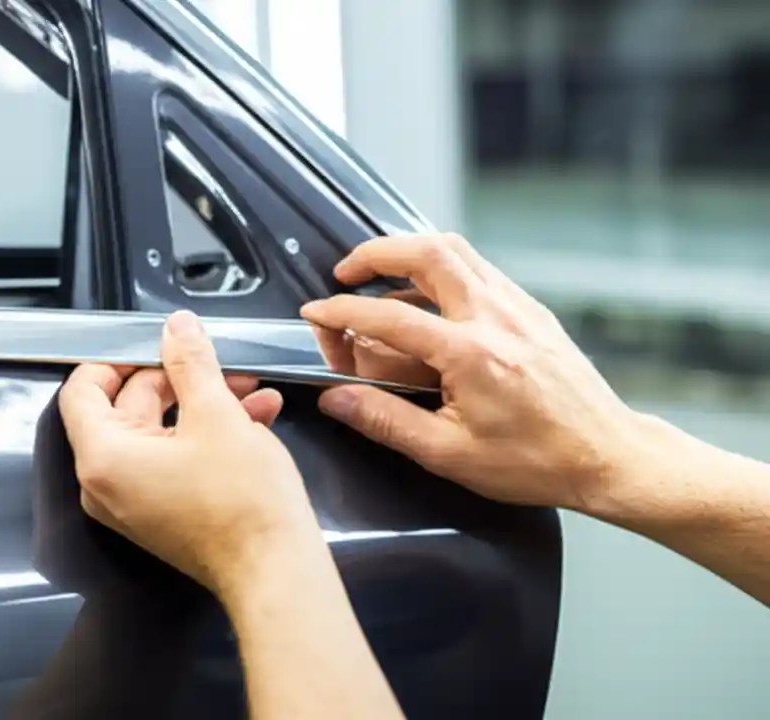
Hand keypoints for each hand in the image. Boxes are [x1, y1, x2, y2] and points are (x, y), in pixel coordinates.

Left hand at [58, 310, 321, 598]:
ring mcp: (134, 502)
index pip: (81, 390)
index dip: (117, 358)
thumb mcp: (216, 414)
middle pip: (125, 408)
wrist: (274, 572)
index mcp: (103, 457)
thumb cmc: (241, 502)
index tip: (156, 343)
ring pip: (159, 432)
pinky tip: (255, 417)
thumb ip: (190, 363)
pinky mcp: (162, 514)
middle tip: (218, 362)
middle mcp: (106, 484)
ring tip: (250, 388)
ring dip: (203, 403)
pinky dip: (207, 435)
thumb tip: (176, 328)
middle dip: (177, 379)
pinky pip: (173, 460)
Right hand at [301, 233, 642, 510]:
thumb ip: (385, 420)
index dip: (342, 312)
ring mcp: (518, 307)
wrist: (606, 456)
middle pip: (428, 252)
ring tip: (379, 276)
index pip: (389, 317)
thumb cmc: (535, 461)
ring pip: (456, 252)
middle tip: (346, 272)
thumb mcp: (448, 453)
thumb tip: (336, 397)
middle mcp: (495, 318)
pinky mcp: (531, 311)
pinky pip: (479, 270)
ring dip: (410, 253)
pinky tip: (427, 298)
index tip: (316, 314)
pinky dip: (442, 269)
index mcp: (471, 354)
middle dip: (377, 253)